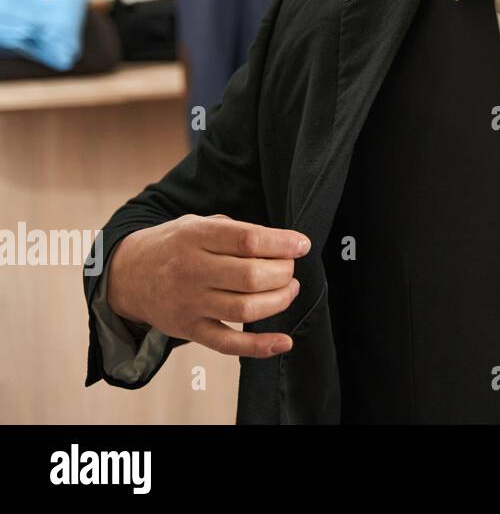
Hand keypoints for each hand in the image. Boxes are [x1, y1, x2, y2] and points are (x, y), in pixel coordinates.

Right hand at [105, 214, 310, 358]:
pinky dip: (259, 346)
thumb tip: (282, 244)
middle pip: (250, 277)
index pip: (247, 240)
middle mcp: (190, 271)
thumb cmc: (175, 245)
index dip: (281, 243)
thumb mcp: (198, 224)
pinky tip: (283, 342)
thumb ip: (235, 231)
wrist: (127, 274)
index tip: (301, 245)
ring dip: (279, 301)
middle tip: (290, 268)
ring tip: (288, 289)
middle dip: (283, 272)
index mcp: (195, 237)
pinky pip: (228, 344)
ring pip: (245, 310)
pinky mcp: (189, 330)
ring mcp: (188, 304)